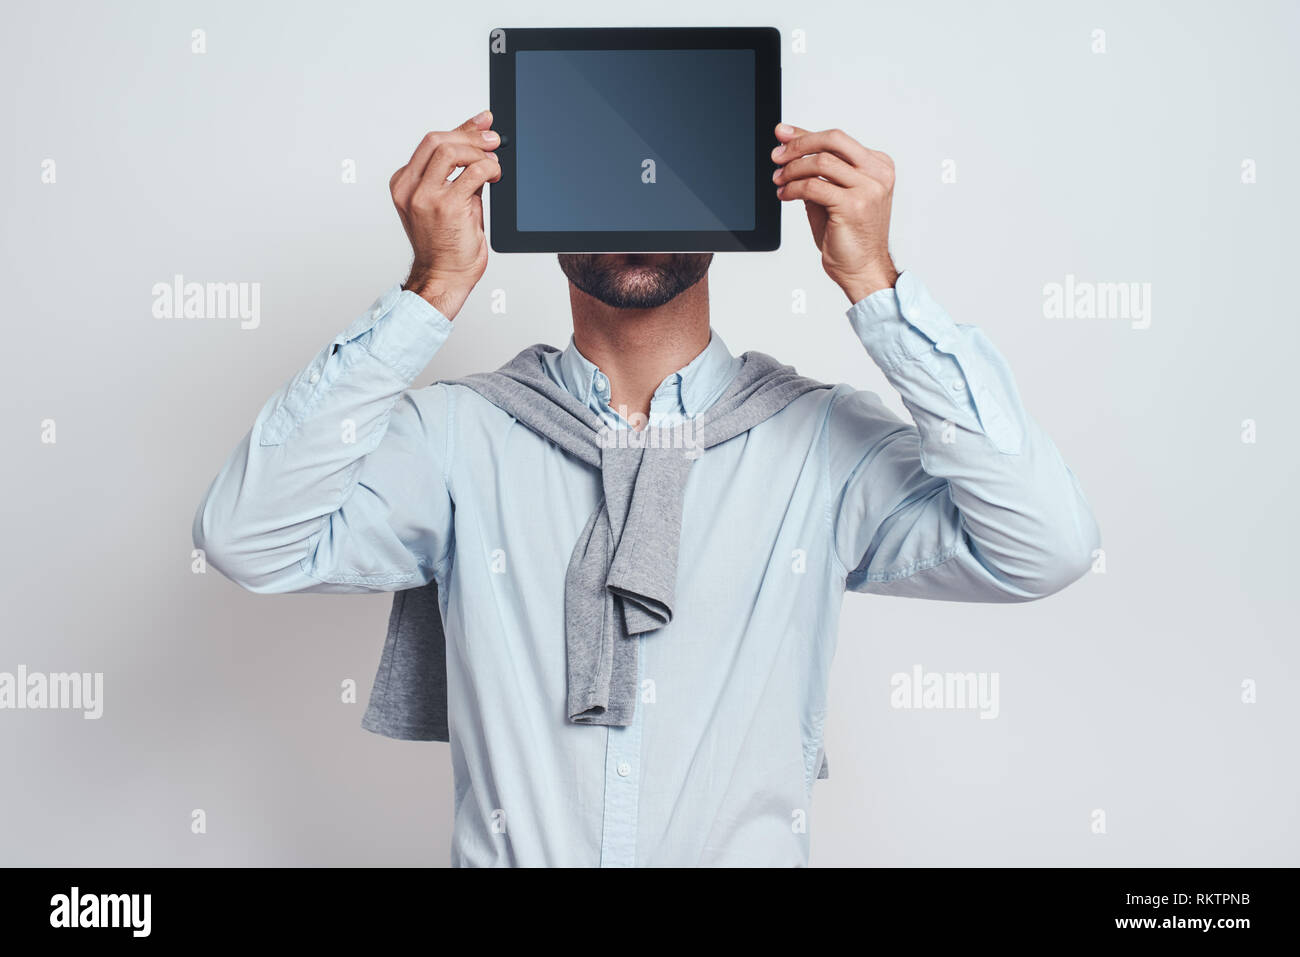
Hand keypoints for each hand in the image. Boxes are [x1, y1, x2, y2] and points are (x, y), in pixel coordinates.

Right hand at [390, 110, 501, 318]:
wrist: (444, 277)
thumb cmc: (447, 245)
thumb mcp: (450, 200)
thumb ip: (459, 174)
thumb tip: (481, 144)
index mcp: (404, 183)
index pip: (431, 143)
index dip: (461, 128)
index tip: (483, 123)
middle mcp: (409, 188)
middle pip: (437, 140)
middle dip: (470, 136)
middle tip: (493, 142)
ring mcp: (424, 197)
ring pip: (450, 150)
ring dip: (478, 153)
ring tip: (492, 166)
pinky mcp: (445, 206)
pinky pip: (471, 173)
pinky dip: (488, 170)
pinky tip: (494, 177)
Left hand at [772, 123, 898, 303]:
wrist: (862, 268)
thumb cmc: (848, 234)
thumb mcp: (831, 192)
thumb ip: (816, 167)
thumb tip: (789, 140)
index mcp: (877, 165)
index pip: (836, 139)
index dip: (804, 135)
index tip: (781, 135)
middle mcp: (878, 173)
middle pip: (832, 140)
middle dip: (798, 145)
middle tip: (777, 156)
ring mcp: (869, 188)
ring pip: (821, 162)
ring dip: (792, 170)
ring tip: (779, 181)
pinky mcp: (853, 205)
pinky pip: (814, 186)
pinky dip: (794, 188)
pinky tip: (785, 195)